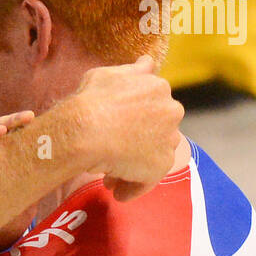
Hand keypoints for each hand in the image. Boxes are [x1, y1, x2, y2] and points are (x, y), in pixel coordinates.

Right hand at [69, 56, 183, 200]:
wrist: (84, 130)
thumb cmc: (90, 101)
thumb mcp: (107, 74)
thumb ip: (132, 71)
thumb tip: (148, 62)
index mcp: (159, 88)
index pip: (152, 107)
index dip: (132, 121)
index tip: (116, 130)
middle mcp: (171, 111)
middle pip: (155, 132)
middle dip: (136, 143)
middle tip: (111, 153)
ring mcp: (167, 140)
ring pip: (151, 157)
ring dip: (132, 166)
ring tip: (109, 176)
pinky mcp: (159, 166)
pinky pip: (146, 181)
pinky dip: (132, 188)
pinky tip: (118, 193)